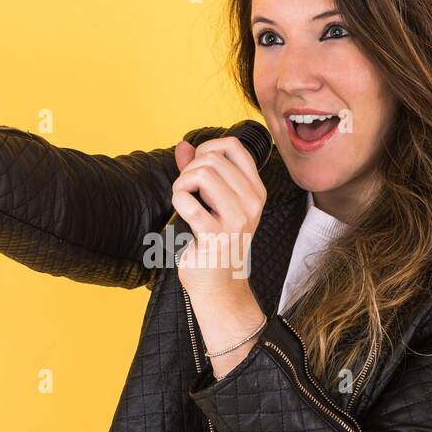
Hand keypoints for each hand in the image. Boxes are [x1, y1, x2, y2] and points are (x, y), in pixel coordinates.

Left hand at [171, 135, 266, 301]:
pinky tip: (180, 211)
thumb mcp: (215, 204)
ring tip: (182, 198)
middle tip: (185, 189)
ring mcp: (236, 220)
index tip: (196, 165)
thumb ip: (200, 172)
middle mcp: (251, 203)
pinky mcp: (216, 236)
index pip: (235, 147)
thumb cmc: (216, 244)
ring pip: (203, 175)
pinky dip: (177, 200)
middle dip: (189, 169)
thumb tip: (183, 146)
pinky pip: (188, 202)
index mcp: (255, 191)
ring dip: (182, 183)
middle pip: (213, 159)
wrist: (219, 286)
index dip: (208, 147)